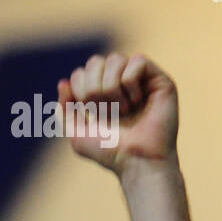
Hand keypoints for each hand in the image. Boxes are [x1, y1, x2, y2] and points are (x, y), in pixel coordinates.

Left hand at [59, 53, 177, 175]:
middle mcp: (119, 83)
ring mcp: (139, 79)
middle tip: (105, 113)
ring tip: (123, 111)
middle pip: (95, 62)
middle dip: (93, 89)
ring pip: (115, 59)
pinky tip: (137, 102)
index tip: (90, 113)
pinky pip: (137, 61)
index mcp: (100, 94)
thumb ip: (66, 110)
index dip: (80, 90)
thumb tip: (63, 82)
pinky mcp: (157, 78)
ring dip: (112, 88)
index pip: (81, 73)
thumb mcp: (78, 134)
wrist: (136, 161)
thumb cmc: (109, 152)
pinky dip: (131, 83)